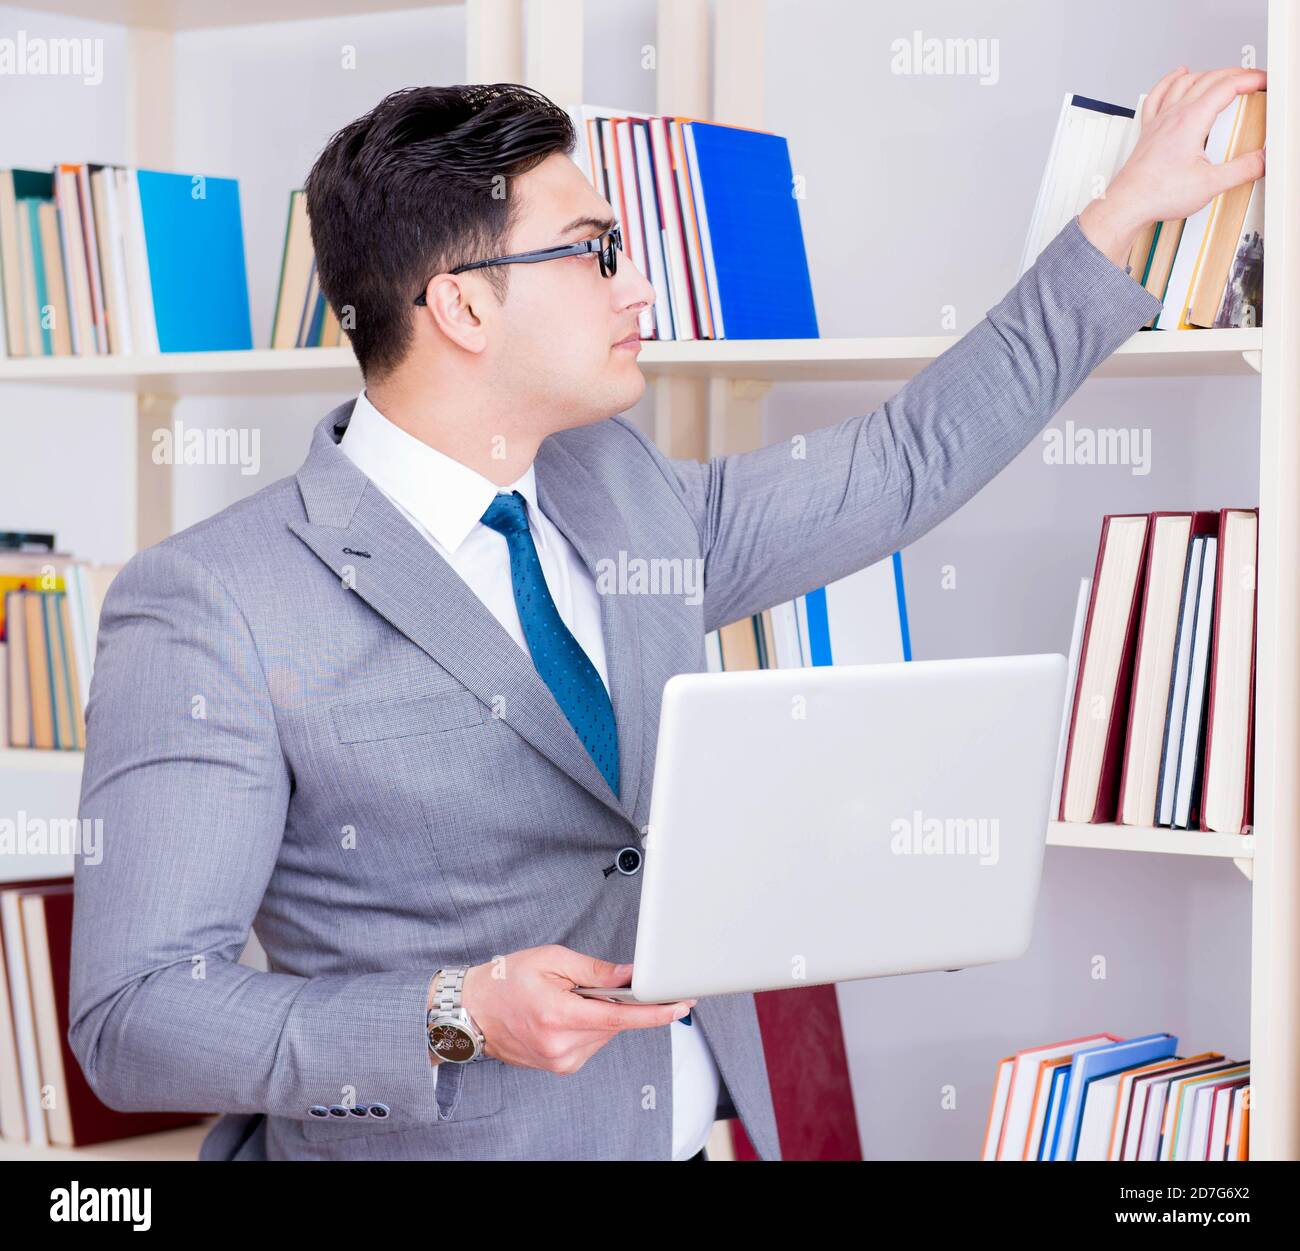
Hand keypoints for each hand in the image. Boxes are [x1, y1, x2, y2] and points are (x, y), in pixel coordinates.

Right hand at [433, 946, 695, 1074]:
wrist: (471, 1012)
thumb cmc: (506, 980)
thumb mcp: (550, 960)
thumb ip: (594, 970)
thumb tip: (630, 976)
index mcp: (558, 1016)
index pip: (619, 1018)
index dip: (654, 1012)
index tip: (680, 1004)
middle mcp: (562, 1045)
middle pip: (614, 1023)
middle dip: (612, 1000)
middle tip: (585, 983)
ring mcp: (561, 1061)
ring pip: (605, 1033)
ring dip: (598, 1013)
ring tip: (566, 999)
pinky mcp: (561, 1067)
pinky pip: (592, 1042)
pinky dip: (588, 1025)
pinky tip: (564, 1014)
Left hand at [1078, 66, 1266, 266]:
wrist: (1126, 206)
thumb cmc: (1157, 195)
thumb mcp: (1210, 184)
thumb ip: (1242, 169)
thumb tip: (1263, 159)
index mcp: (1190, 121)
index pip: (1227, 86)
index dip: (1251, 79)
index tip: (1266, 81)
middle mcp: (1173, 116)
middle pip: (1208, 79)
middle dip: (1235, 74)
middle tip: (1253, 80)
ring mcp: (1158, 122)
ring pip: (1183, 83)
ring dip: (1207, 74)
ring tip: (1224, 75)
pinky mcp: (1148, 132)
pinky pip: (1157, 96)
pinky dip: (1170, 81)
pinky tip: (1177, 76)